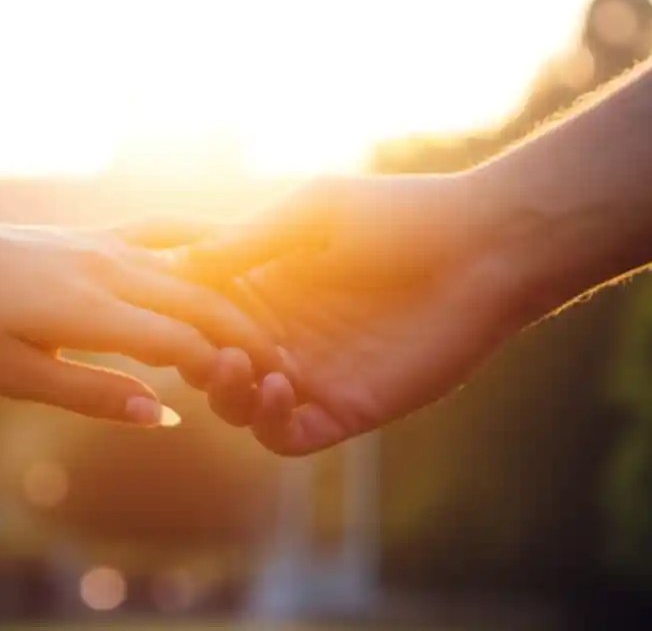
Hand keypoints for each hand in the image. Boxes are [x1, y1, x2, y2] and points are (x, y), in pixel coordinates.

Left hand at [0, 210, 279, 425]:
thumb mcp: (12, 376)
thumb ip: (93, 394)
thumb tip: (165, 414)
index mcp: (87, 309)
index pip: (179, 340)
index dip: (223, 366)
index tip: (259, 389)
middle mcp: (104, 268)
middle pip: (198, 298)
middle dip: (243, 331)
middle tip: (282, 361)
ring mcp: (99, 243)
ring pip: (187, 265)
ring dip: (230, 293)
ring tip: (264, 320)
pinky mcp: (89, 234)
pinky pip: (159, 232)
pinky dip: (198, 241)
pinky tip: (223, 248)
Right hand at [189, 174, 537, 453]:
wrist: (485, 249)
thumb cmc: (403, 216)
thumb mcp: (313, 215)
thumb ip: (249, 242)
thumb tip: (178, 262)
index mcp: (268, 286)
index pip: (199, 315)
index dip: (178, 317)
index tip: (166, 306)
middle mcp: (284, 334)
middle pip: (209, 367)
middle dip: (193, 362)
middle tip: (198, 347)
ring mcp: (315, 375)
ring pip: (240, 408)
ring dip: (225, 396)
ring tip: (235, 364)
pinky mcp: (349, 409)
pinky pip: (288, 436)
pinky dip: (269, 423)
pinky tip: (280, 386)